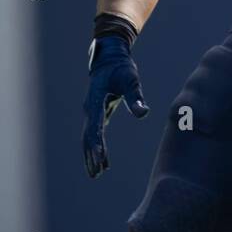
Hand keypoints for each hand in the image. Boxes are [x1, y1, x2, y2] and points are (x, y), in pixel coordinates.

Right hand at [82, 35, 148, 178]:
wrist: (109, 57)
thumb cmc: (121, 68)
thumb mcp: (131, 80)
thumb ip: (136, 97)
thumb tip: (143, 114)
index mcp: (95, 100)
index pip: (95, 126)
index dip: (97, 143)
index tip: (100, 158)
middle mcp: (89, 108)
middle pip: (88, 137)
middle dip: (91, 155)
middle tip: (96, 173)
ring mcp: (91, 112)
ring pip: (88, 138)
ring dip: (91, 155)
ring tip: (96, 173)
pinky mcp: (97, 114)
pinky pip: (94, 135)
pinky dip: (97, 148)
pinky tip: (103, 161)